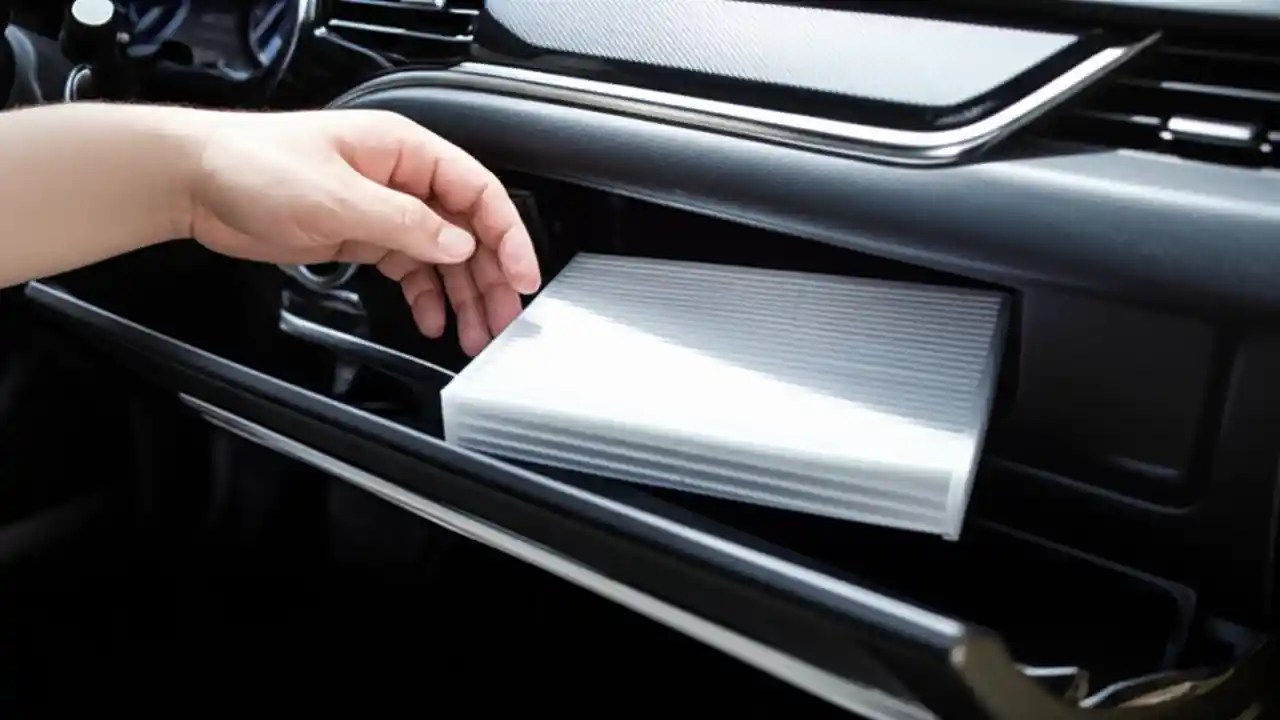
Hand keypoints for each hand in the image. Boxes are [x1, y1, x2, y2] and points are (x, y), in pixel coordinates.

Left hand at [187, 108, 540, 356]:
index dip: (507, 235)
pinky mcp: (363, 236)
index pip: (478, 192)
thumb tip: (459, 245)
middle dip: (489, 278)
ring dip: (461, 296)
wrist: (196, 182)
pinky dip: (425, 297)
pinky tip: (433, 321)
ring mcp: (384, 210)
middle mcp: (402, 179)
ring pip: (442, 257)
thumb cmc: (256, 165)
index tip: (521, 276)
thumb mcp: (338, 198)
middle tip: (503, 320)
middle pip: (466, 231)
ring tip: (475, 335)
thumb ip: (406, 224)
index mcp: (406, 151)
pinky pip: (410, 270)